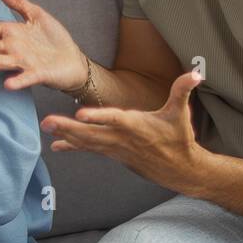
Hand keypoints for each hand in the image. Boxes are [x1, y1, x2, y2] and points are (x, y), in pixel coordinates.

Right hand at [0, 0, 87, 91]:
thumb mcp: (35, 15)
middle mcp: (13, 50)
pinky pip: (26, 78)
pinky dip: (17, 81)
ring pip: (0, 61)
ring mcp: (23, 63)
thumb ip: (16, 2)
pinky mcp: (38, 74)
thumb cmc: (53, 40)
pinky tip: (8, 84)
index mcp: (11, 35)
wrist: (73, 61)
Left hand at [39, 71, 209, 195]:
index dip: (98, 116)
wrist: (180, 169)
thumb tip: (196, 72)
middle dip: (68, 128)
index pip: (115, 119)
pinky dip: (73, 147)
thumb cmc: (180, 139)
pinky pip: (90, 150)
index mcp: (137, 126)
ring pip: (87, 142)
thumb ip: (183, 90)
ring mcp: (116, 149)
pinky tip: (55, 145)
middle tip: (47, 121)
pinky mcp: (114, 154)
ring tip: (45, 128)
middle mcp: (123, 139)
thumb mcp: (182, 113)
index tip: (80, 114)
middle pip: (92, 133)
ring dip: (66, 135)